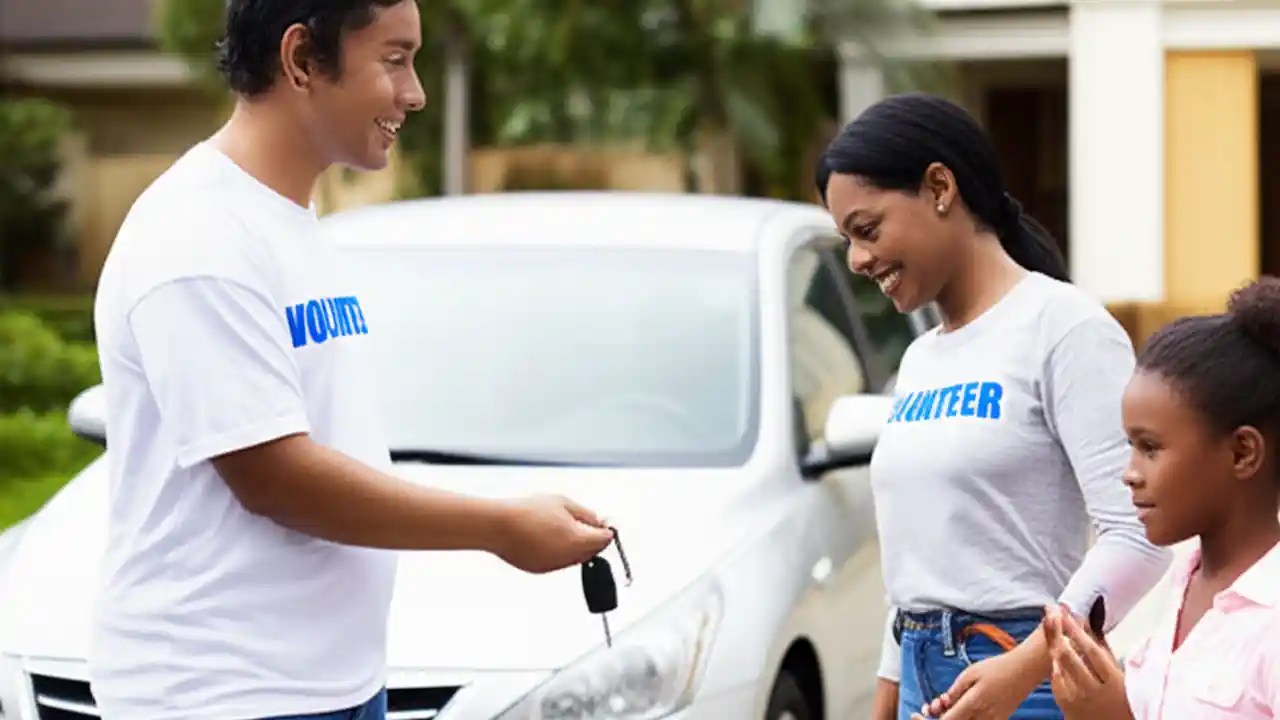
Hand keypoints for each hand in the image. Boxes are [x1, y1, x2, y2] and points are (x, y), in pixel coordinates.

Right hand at [490, 494, 613, 572]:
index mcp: (578, 541)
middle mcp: (568, 558)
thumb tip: (599, 523)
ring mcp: (554, 566)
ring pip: (574, 557)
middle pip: (591, 551)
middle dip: (593, 539)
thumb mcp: (564, 504)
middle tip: (586, 523)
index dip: (607, 530)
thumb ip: (586, 515)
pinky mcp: (539, 569)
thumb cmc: (528, 511)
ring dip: (576, 545)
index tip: (606, 523)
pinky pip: (557, 561)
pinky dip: (558, 551)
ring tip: (560, 526)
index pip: (604, 540)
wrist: (497, 526)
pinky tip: (545, 536)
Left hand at [910, 649, 1039, 719]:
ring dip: (951, 718)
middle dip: (938, 719)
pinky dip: (964, 718)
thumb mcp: (970, 674)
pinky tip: (960, 707)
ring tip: (946, 705)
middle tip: (930, 708)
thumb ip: (954, 692)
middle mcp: (983, 718)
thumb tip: (939, 706)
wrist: (1024, 670)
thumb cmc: (997, 668)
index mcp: (973, 705)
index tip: (918, 713)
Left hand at [1045, 604, 1133, 719]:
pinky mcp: (1065, 704)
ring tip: (1050, 622)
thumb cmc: (1117, 694)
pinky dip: (1054, 660)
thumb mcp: (1117, 671)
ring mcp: (1078, 698)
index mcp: (1113, 681)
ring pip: (1059, 666)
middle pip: (1070, 657)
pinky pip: (1055, 676)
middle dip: (1058, 632)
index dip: (1078, 632)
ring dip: (1053, 642)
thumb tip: (1088, 619)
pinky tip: (1054, 647)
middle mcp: (1094, 690)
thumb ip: (1102, 648)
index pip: (1092, 653)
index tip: (1068, 614)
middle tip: (1052, 612)